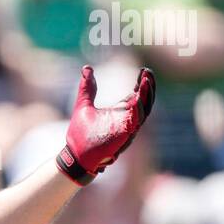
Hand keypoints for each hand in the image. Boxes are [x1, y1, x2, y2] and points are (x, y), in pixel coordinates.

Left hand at [56, 65, 154, 185]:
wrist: (74, 154)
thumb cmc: (79, 134)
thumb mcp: (83, 104)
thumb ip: (87, 87)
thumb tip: (87, 68)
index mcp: (120, 113)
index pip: (137, 96)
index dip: (142, 84)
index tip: (143, 70)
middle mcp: (127, 120)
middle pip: (145, 102)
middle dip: (149, 87)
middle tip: (148, 72)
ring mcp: (127, 128)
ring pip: (144, 110)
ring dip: (147, 95)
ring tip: (147, 79)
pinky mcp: (124, 135)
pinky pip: (136, 121)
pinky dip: (139, 108)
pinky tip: (137, 95)